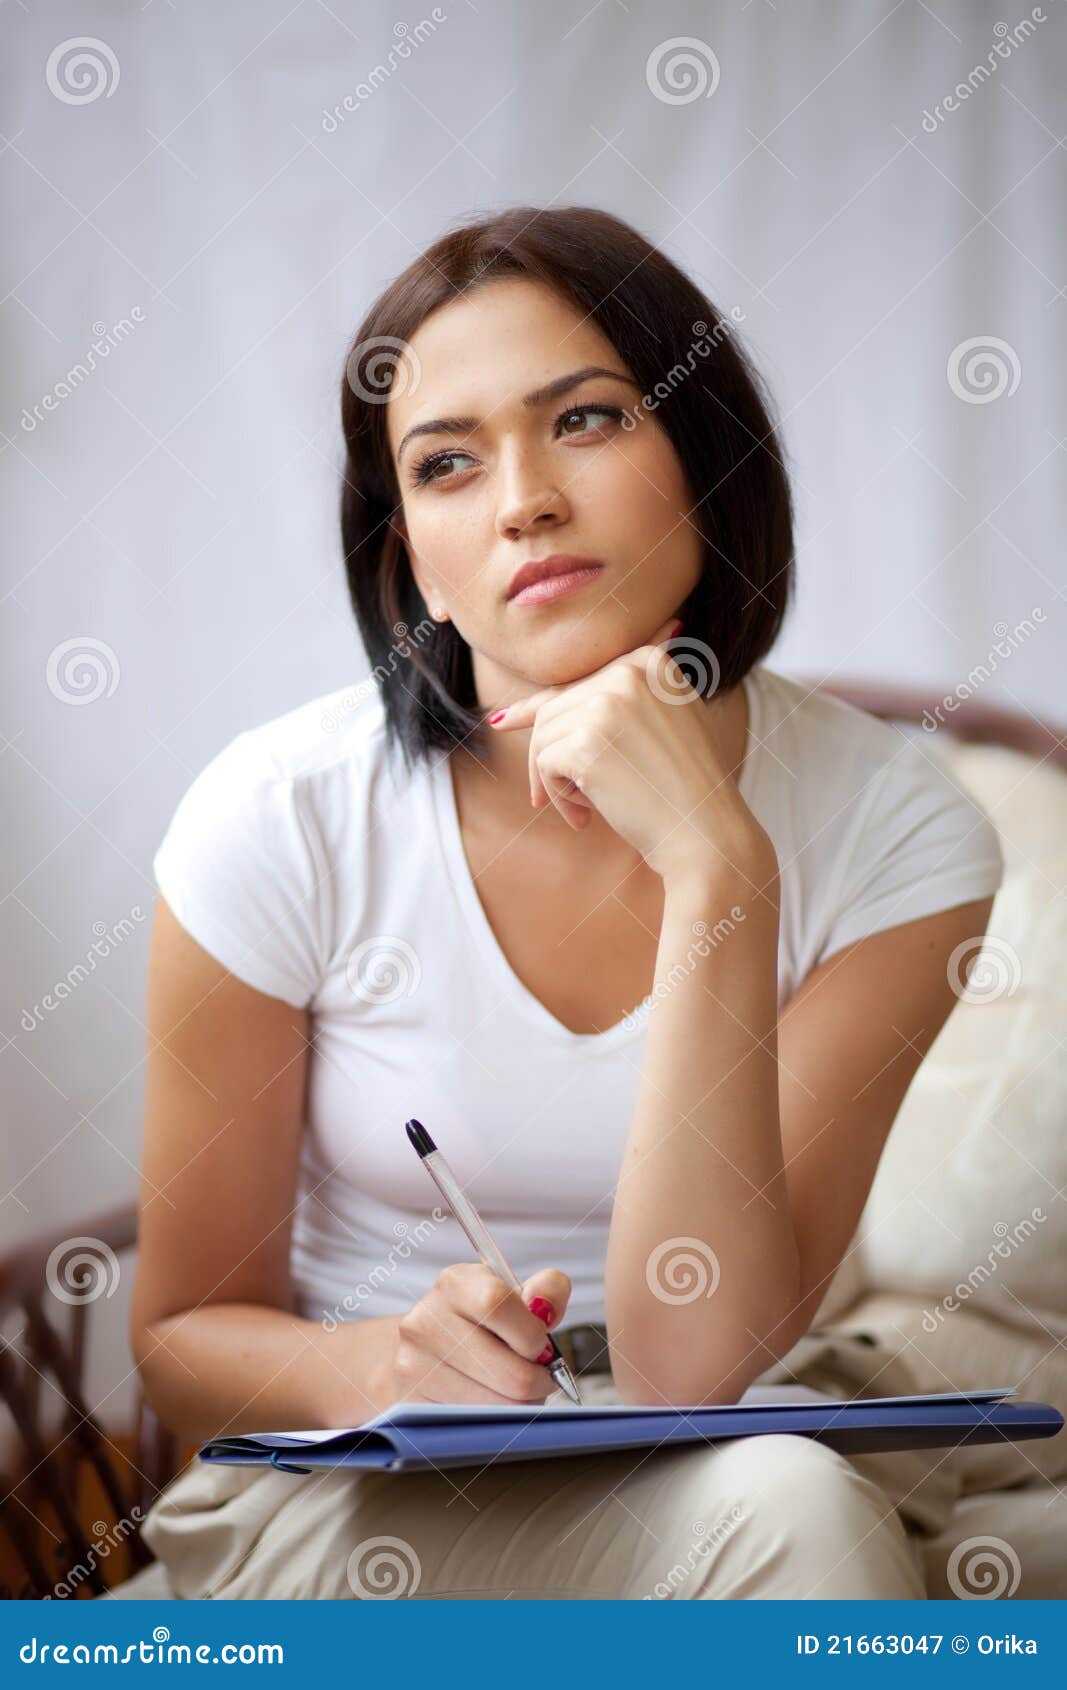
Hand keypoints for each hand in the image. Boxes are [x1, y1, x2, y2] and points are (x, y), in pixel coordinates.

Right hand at [383, 1263, 571, 1405]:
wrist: (427, 1347)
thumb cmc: (482, 1321)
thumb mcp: (515, 1293)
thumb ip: (547, 1290)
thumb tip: (546, 1310)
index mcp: (455, 1284)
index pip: (497, 1303)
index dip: (531, 1333)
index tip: (540, 1346)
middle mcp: (426, 1321)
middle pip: (510, 1372)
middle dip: (539, 1381)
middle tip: (541, 1377)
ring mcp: (415, 1365)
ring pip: (499, 1407)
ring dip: (522, 1405)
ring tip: (515, 1389)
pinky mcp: (414, 1404)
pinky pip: (477, 1425)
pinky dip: (495, 1419)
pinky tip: (491, 1400)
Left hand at [489, 617, 769, 886]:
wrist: (706, 835)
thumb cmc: (679, 791)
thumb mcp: (651, 731)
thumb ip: (600, 710)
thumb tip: (506, 713)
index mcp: (652, 662)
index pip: (579, 684)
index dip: (544, 712)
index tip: (506, 722)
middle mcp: (631, 672)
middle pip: (556, 708)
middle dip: (552, 756)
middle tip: (562, 800)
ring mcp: (609, 704)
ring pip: (544, 735)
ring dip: (554, 779)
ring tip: (585, 810)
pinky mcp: (587, 741)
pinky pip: (544, 763)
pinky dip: (557, 796)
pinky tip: (584, 817)